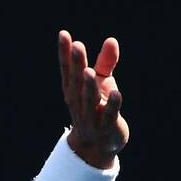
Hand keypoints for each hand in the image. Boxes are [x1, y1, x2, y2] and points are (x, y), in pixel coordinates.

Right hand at [58, 29, 128, 165]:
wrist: (99, 146)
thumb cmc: (98, 108)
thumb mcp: (102, 83)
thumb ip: (105, 62)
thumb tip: (111, 40)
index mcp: (73, 90)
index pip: (68, 70)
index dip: (65, 53)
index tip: (64, 34)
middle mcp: (78, 103)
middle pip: (77, 82)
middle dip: (76, 65)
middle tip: (77, 46)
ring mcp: (91, 116)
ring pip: (89, 100)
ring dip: (89, 86)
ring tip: (89, 71)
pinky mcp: (106, 127)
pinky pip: (109, 115)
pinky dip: (111, 106)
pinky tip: (115, 94)